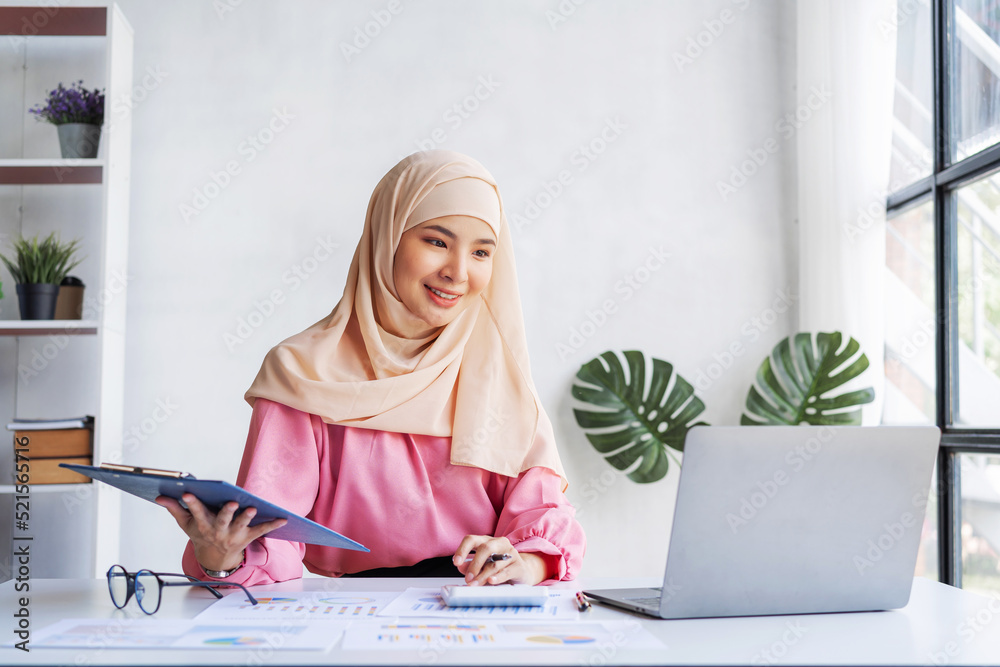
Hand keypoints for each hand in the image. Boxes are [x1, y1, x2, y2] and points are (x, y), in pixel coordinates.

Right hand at [156, 493, 286, 571]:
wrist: (215, 558)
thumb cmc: (201, 533)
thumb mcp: (186, 524)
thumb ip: (175, 509)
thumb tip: (160, 496)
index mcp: (202, 525)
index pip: (195, 513)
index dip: (191, 503)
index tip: (187, 493)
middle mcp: (218, 531)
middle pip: (222, 521)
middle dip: (226, 512)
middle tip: (231, 502)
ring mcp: (233, 536)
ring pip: (241, 526)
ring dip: (247, 518)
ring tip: (253, 508)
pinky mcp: (247, 538)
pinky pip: (261, 531)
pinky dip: (272, 525)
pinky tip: (284, 518)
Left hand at [452, 535, 549, 585]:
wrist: (522, 572)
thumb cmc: (499, 568)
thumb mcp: (483, 566)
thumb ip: (470, 566)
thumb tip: (461, 567)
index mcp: (487, 541)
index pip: (471, 540)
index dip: (462, 550)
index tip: (456, 562)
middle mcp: (499, 543)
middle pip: (485, 548)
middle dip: (474, 564)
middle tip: (468, 578)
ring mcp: (511, 553)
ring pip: (495, 563)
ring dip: (483, 575)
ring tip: (475, 584)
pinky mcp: (519, 566)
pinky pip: (506, 571)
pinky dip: (497, 577)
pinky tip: (491, 580)